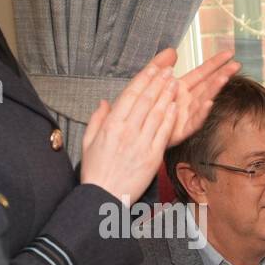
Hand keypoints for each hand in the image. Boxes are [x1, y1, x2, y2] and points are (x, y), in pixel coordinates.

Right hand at [80, 63, 177, 202]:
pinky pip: (164, 133)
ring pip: (157, 114)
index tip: (154, 68)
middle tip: (169, 69)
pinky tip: (176, 107)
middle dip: (158, 82)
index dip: (144, 80)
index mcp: (110, 125)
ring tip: (176, 82)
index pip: (130, 95)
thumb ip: (97, 119)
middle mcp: (127, 131)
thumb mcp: (88, 142)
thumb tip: (105, 102)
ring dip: (167, 96)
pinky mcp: (153, 157)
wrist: (105, 196)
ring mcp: (141, 143)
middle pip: (145, 100)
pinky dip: (170, 118)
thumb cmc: (96, 171)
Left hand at [143, 48, 240, 146]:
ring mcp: (187, 115)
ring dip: (215, 89)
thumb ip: (158, 64)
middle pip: (208, 84)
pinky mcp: (182, 130)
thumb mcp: (148, 81)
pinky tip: (209, 103)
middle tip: (237, 64)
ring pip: (204, 99)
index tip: (229, 54)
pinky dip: (202, 112)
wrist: (135, 131)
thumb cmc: (142, 108)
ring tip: (224, 77)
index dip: (215, 63)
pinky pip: (194, 120)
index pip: (202, 72)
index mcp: (180, 87)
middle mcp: (187, 100)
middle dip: (223, 74)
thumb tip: (173, 50)